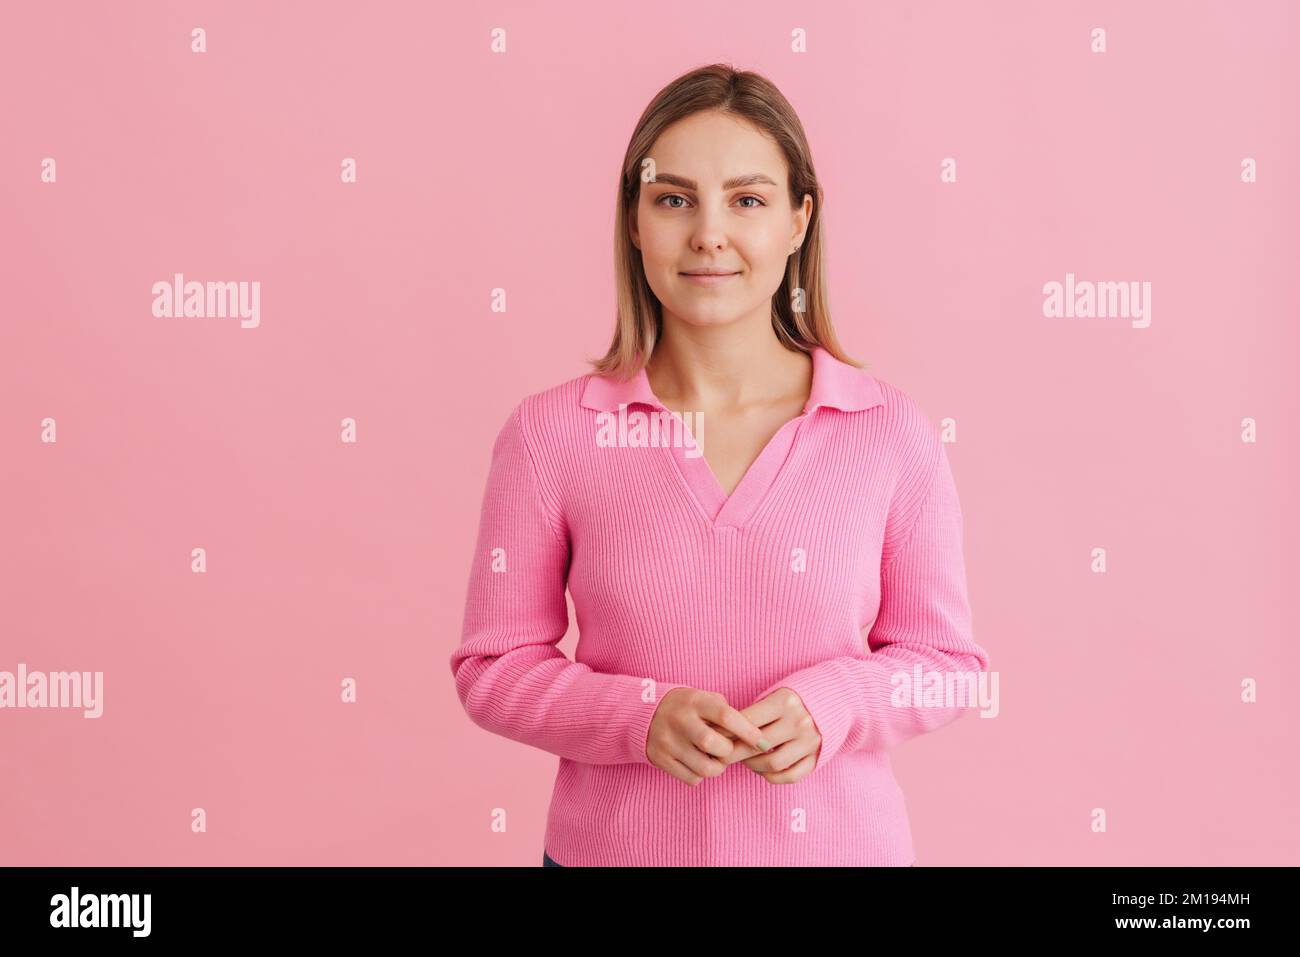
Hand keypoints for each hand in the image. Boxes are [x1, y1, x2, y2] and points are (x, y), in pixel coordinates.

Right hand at [646, 687, 774, 785]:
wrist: (642, 713)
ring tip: (715, 759)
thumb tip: (755, 736)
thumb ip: (726, 712)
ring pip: (705, 768)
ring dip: (717, 768)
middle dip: (729, 753)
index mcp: (695, 701)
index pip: (726, 716)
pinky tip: (697, 763)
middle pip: (715, 745)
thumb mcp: (703, 698)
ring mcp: (668, 741)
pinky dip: (701, 775)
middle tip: (729, 750)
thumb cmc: (686, 708)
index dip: (748, 731)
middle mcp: (680, 720)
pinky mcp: (660, 759)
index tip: (764, 742)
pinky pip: (692, 778)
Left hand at [713, 687, 821, 783]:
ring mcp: (810, 742)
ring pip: (772, 764)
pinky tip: (762, 769)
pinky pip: (790, 776)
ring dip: (752, 766)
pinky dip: (771, 777)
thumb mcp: (776, 694)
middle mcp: (799, 722)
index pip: (748, 722)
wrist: (837, 698)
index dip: (726, 732)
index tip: (714, 737)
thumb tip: (722, 732)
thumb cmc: (796, 697)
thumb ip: (754, 712)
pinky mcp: (817, 758)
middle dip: (733, 753)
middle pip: (756, 745)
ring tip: (744, 760)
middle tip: (720, 756)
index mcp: (785, 702)